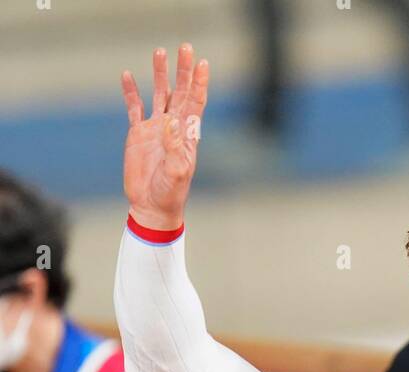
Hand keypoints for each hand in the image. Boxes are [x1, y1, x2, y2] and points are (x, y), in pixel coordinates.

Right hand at [121, 42, 209, 230]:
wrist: (151, 207)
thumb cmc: (170, 193)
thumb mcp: (177, 172)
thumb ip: (174, 146)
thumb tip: (171, 121)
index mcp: (186, 136)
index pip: (195, 103)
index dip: (199, 83)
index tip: (202, 63)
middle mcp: (173, 128)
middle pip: (180, 92)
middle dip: (183, 71)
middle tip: (185, 48)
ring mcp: (155, 130)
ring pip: (159, 95)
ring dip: (160, 75)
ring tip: (160, 52)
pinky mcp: (138, 135)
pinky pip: (134, 108)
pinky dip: (131, 92)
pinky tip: (127, 75)